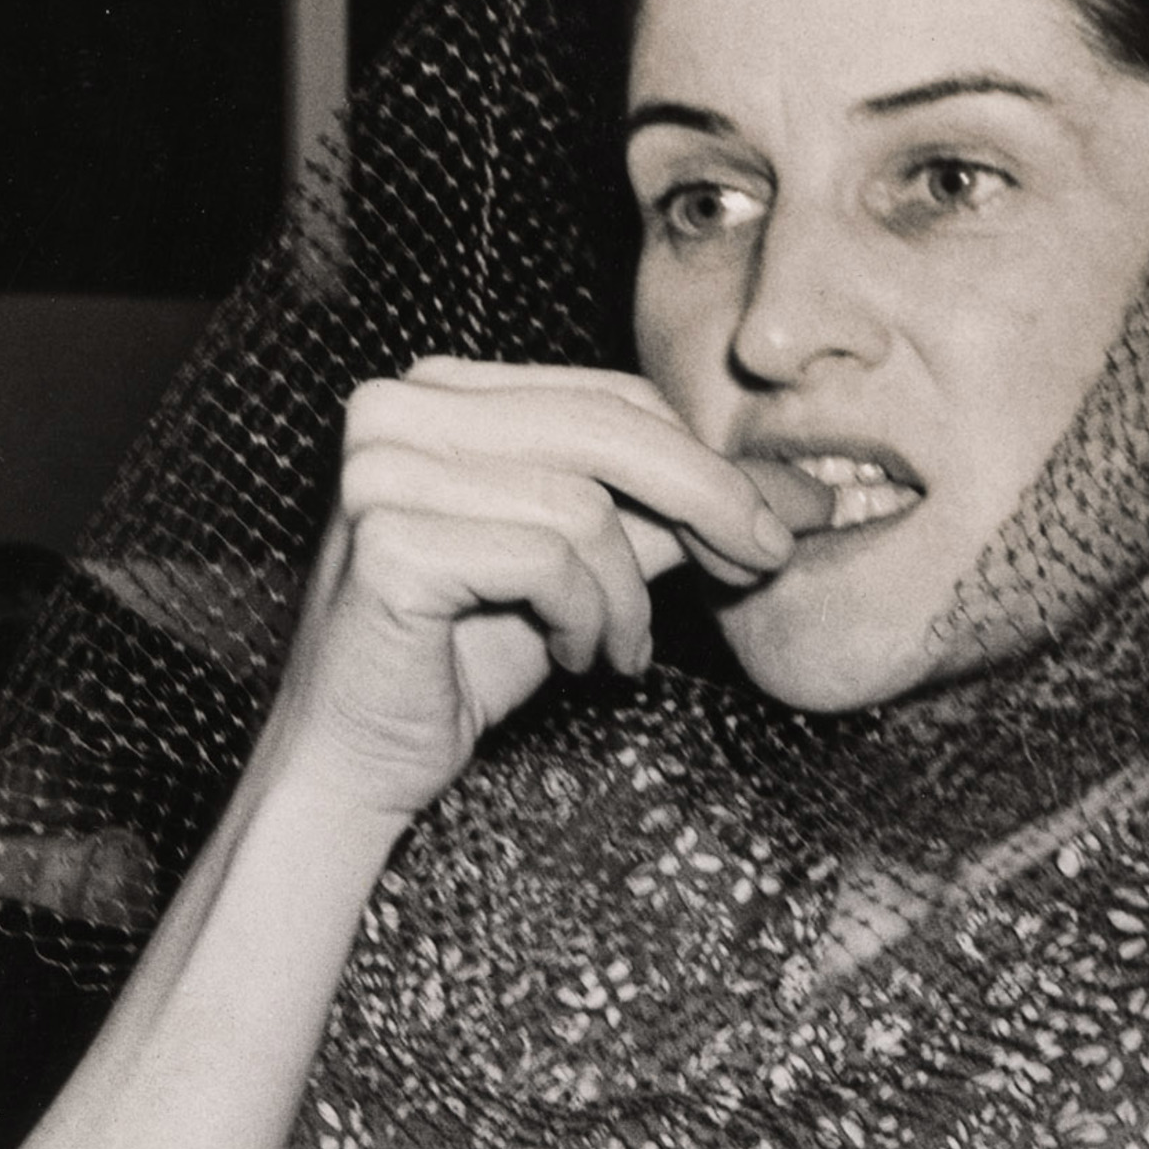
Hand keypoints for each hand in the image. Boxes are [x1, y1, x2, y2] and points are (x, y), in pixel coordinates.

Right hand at [258, 360, 822, 825]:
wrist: (359, 756)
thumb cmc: (465, 658)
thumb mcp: (587, 567)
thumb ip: (670, 515)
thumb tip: (790, 491)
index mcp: (443, 392)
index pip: (612, 397)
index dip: (708, 460)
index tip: (781, 520)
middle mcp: (399, 408)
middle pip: (610, 430)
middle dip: (711, 499)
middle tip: (768, 560)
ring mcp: (382, 469)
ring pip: (584, 505)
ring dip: (629, 594)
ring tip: (619, 649)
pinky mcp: (387, 540)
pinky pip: (547, 560)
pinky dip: (585, 618)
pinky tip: (577, 657)